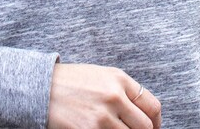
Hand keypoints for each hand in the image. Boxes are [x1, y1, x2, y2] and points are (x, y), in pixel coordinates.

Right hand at [47, 63, 161, 128]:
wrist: (42, 88)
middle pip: (145, 127)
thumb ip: (124, 91)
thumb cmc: (73, 83)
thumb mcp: (102, 76)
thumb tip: (145, 114)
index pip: (152, 106)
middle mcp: (115, 96)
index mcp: (120, 79)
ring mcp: (103, 117)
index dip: (156, 123)